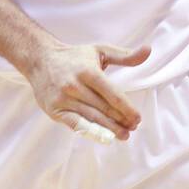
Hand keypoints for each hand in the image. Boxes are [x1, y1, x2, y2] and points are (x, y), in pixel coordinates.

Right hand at [25, 41, 150, 142]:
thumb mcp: (100, 51)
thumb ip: (125, 55)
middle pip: (103, 109)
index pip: (113, 95)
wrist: (39, 59)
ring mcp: (63, 99)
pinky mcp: (54, 110)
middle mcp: (75, 86)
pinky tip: (104, 138)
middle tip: (133, 128)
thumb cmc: (74, 57)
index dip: (127, 109)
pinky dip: (90, 133)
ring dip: (109, 130)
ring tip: (123, 135)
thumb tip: (148, 50)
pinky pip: (75, 125)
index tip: (137, 118)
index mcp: (88, 72)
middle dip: (120, 121)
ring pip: (91, 119)